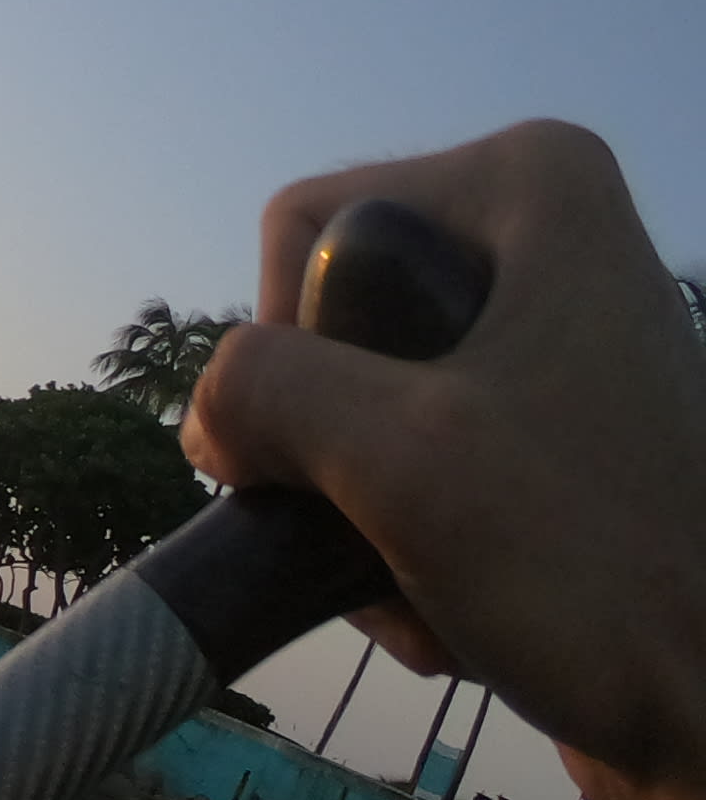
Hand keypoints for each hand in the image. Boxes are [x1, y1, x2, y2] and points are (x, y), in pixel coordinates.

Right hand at [182, 119, 705, 799]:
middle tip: (390, 533)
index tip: (362, 448)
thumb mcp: (398, 458)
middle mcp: (550, 240)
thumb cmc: (591, 567)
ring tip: (428, 589)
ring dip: (359, 526)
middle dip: (331, 459)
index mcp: (533, 186)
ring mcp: (554, 342)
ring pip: (358, 418)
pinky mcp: (554, 437)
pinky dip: (407, 551)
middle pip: (329, 332)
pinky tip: (455, 613)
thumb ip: (265, 393)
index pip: (307, 229)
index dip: (294, 352)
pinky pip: (417, 473)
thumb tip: (209, 416)